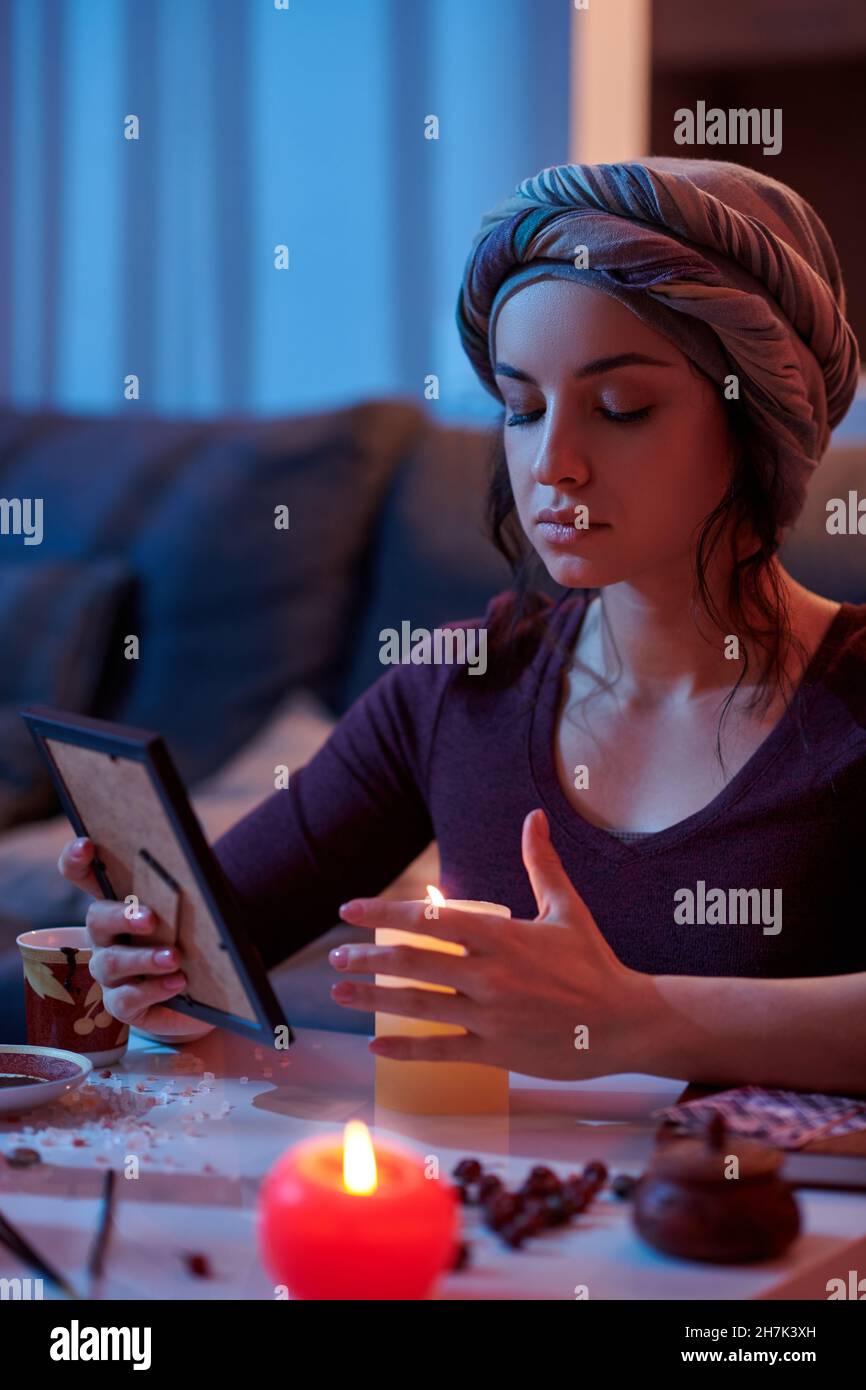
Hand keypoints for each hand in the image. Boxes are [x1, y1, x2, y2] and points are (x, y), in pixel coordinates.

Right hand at [57, 836, 214, 1042]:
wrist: (205, 991)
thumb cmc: (195, 939)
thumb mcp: (195, 912)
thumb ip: (190, 893)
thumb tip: (201, 876)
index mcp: (119, 903)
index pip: (82, 875)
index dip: (77, 860)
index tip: (87, 845)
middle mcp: (106, 936)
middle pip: (96, 918)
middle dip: (122, 916)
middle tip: (150, 917)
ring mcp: (110, 972)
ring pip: (111, 962)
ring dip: (144, 959)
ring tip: (175, 958)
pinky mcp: (122, 1004)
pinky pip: (125, 1000)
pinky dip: (153, 990)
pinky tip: (177, 983)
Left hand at [329, 808, 659, 1080]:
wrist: (626, 1022)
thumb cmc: (595, 963)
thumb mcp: (568, 908)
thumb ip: (542, 863)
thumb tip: (534, 816)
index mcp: (503, 936)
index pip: (430, 919)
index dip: (384, 912)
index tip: (349, 910)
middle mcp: (491, 975)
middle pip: (414, 964)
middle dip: (368, 960)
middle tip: (336, 959)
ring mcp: (491, 1016)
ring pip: (419, 1006)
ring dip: (374, 1000)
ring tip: (340, 995)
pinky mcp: (497, 1052)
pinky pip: (441, 1050)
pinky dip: (405, 1050)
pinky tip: (376, 1047)